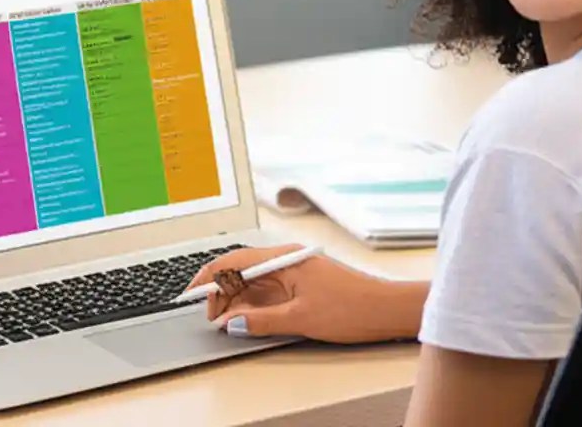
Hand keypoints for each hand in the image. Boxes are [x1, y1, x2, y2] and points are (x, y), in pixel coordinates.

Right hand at [184, 244, 426, 342]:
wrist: (389, 310)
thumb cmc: (353, 309)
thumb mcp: (301, 319)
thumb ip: (262, 320)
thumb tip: (232, 322)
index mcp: (284, 258)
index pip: (233, 261)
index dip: (208, 278)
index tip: (192, 294)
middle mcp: (287, 258)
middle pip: (240, 270)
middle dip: (221, 293)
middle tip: (212, 317)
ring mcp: (295, 269)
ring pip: (253, 281)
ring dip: (237, 299)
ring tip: (227, 321)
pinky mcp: (302, 282)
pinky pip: (268, 288)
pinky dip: (254, 302)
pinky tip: (249, 317)